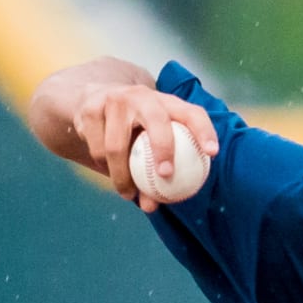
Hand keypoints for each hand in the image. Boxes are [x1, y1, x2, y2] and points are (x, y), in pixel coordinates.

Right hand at [69, 81, 218, 212]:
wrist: (92, 99)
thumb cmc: (133, 129)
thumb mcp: (149, 139)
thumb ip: (155, 170)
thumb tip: (152, 206)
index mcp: (166, 102)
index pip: (192, 112)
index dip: (204, 130)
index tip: (212, 153)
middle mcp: (142, 96)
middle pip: (157, 121)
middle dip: (163, 147)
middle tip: (166, 175)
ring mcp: (114, 100)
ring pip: (117, 146)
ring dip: (122, 175)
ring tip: (128, 193)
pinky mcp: (90, 110)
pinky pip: (98, 149)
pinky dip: (104, 167)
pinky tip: (108, 173)